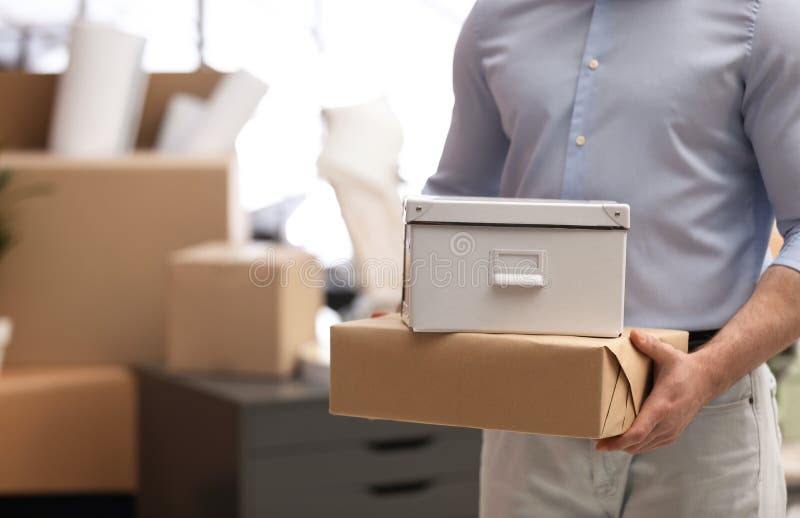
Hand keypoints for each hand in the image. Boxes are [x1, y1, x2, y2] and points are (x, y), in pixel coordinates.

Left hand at [595, 329, 716, 453]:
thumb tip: (633, 334)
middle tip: (596, 442)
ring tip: (606, 440)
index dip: (618, 441)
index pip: (638, 432)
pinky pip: (651, 445)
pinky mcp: (672, 434)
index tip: (600, 444)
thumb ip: (649, 344)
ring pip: (643, 447)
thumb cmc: (684, 368)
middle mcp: (667, 422)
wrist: (706, 380)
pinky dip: (636, 445)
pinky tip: (625, 439)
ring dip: (625, 446)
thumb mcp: (667, 354)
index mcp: (662, 406)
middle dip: (615, 445)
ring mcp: (671, 430)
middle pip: (636, 443)